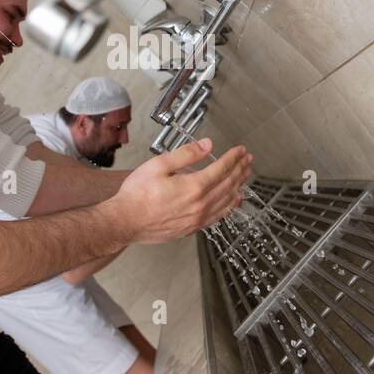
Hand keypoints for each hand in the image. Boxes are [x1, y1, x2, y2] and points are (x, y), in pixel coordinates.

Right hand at [111, 138, 252, 245]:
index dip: (233, 158)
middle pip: (228, 184)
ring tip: (246, 176)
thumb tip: (207, 145)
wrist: (125, 222)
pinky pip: (218, 216)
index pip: (222, 168)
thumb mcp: (159, 165)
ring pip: (226, 201)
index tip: (241, 150)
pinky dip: (229, 206)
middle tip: (248, 160)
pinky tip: (234, 201)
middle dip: (240, 169)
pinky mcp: (192, 228)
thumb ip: (186, 154)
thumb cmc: (137, 194)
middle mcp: (200, 204)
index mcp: (193, 186)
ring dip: (239, 186)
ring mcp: (197, 218)